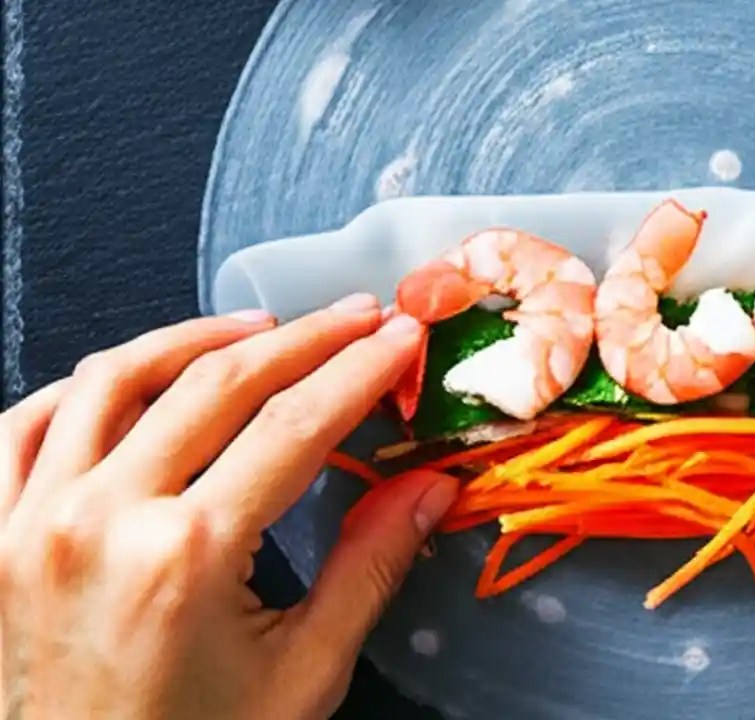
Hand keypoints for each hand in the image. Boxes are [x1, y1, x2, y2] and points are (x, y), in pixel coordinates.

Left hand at [0, 294, 457, 719]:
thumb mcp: (303, 673)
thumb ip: (368, 566)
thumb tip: (427, 487)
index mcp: (185, 557)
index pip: (295, 426)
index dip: (359, 371)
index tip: (398, 338)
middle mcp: (99, 522)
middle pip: (216, 385)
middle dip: (300, 340)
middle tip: (352, 318)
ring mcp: (31, 522)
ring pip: (114, 380)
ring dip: (195, 338)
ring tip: (255, 327)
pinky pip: (24, 423)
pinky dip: (84, 385)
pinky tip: (134, 377)